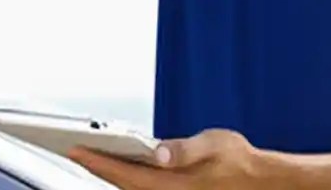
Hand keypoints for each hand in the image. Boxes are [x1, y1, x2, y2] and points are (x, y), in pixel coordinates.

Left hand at [67, 129, 268, 189]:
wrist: (260, 181)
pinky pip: (140, 187)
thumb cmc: (239, 162)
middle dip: (95, 166)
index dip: (98, 162)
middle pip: (121, 183)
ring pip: (129, 187)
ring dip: (108, 172)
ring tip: (87, 153)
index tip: (76, 149)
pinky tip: (116, 163)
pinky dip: (124, 176)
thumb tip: (160, 152)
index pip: (126, 174)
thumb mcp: (214, 144)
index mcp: (175, 184)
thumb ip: (185, 149)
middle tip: (71, 149)